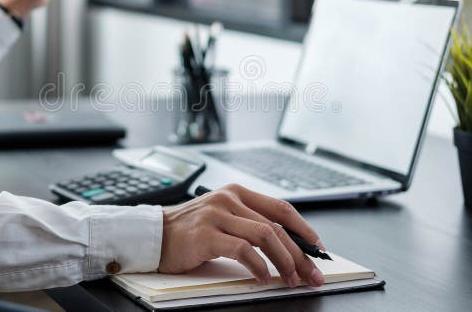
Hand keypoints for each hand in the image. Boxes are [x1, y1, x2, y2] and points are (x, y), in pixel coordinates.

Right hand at [159, 184, 325, 287]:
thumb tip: (285, 245)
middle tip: (311, 273)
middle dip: (299, 253)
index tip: (317, 249)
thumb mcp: (222, 217)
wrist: (154, 234)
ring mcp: (217, 215)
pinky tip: (263, 278)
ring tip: (290, 279)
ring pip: (264, 235)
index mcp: (237, 192)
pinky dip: (258, 266)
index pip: (281, 208)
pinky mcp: (207, 234)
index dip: (304, 229)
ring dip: (284, 261)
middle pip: (276, 225)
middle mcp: (229, 199)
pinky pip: (242, 250)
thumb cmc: (189, 230)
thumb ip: (248, 223)